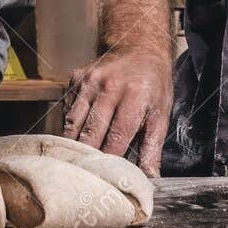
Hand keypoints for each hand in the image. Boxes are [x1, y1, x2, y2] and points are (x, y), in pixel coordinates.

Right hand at [62, 46, 172, 177]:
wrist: (140, 48)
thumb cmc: (153, 86)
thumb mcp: (161, 114)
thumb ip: (152, 148)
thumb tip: (150, 178)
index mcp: (135, 96)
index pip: (116, 139)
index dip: (109, 163)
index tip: (105, 180)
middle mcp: (110, 86)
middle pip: (90, 134)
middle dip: (87, 158)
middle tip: (86, 178)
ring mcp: (90, 80)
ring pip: (72, 124)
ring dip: (74, 145)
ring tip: (75, 164)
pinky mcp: (77, 77)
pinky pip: (67, 110)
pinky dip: (71, 126)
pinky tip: (78, 135)